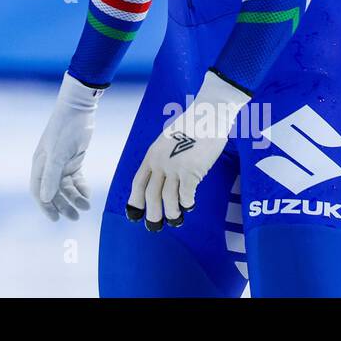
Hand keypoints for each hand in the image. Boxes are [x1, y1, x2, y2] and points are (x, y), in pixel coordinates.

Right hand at [31, 72, 103, 220]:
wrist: (79, 109)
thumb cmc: (65, 129)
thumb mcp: (59, 154)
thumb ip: (51, 177)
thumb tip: (44, 199)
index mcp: (40, 164)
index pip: (38, 191)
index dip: (45, 206)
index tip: (55, 219)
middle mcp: (48, 165)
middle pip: (53, 192)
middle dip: (63, 205)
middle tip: (76, 217)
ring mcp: (61, 163)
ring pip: (66, 187)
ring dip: (75, 198)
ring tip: (86, 207)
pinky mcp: (73, 160)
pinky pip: (76, 179)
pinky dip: (81, 188)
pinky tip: (88, 194)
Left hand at [127, 70, 250, 230]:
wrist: (208, 114)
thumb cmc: (192, 125)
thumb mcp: (168, 140)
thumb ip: (164, 158)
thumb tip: (165, 178)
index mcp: (152, 154)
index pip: (137, 182)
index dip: (134, 200)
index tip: (133, 214)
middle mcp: (159, 162)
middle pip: (150, 195)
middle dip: (151, 214)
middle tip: (153, 227)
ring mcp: (175, 167)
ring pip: (167, 198)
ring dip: (171, 213)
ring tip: (176, 220)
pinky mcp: (191, 170)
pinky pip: (186, 194)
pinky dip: (187, 203)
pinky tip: (190, 205)